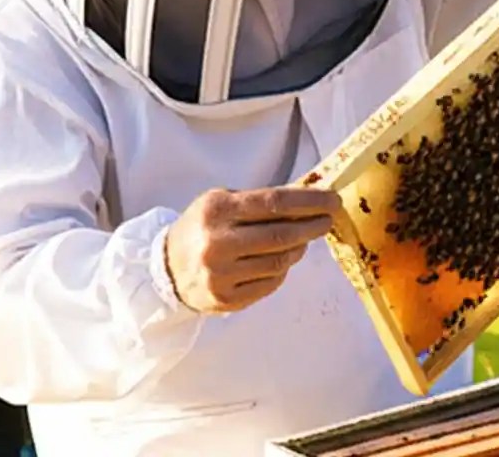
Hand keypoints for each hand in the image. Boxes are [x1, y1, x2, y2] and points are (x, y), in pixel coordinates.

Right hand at [164, 187, 342, 312]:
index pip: (274, 202)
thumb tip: (308, 199)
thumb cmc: (203, 228)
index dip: (309, 201)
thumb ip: (260, 201)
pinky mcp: (226, 299)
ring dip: (299, 249)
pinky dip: (283, 270)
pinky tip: (282, 259)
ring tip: (303, 240)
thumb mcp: (222, 202)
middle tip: (328, 220)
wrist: (166, 267)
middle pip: (281, 235)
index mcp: (216, 210)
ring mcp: (221, 274)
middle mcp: (216, 243)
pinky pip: (270, 283)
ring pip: (279, 262)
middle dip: (312, 226)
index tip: (332, 200)